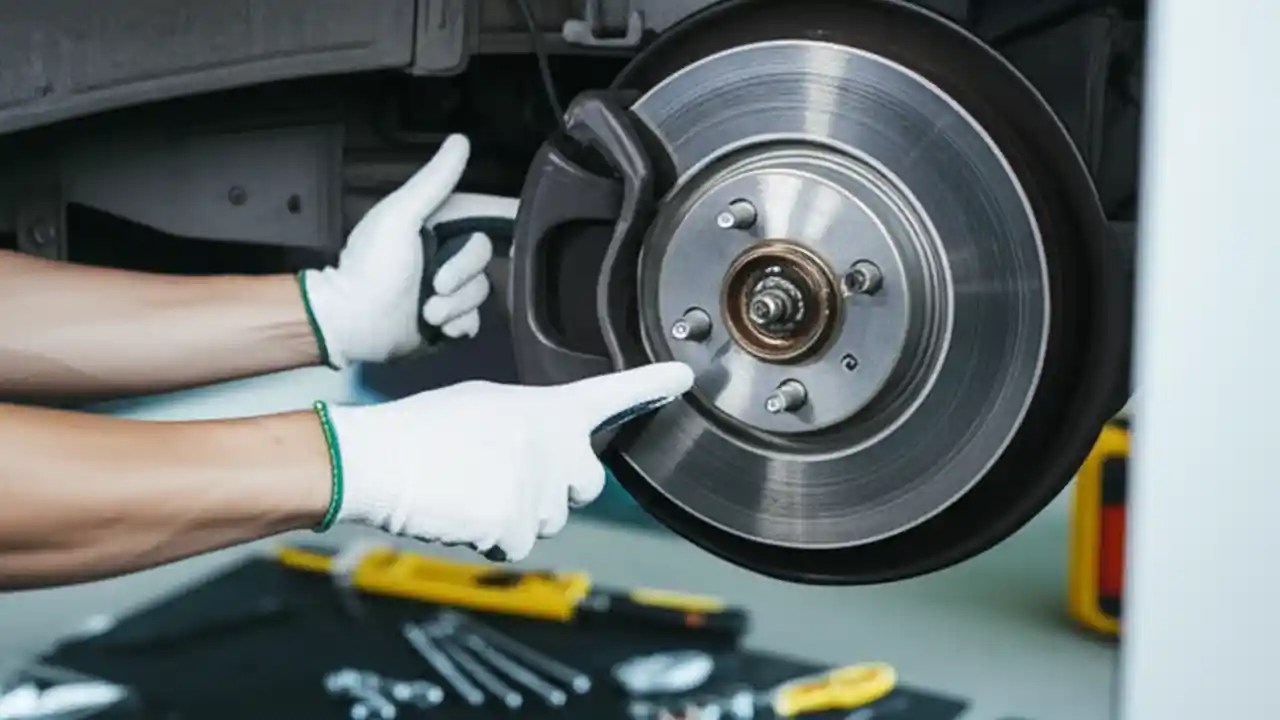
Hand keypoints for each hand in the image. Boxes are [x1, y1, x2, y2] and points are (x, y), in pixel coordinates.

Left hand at [301, 134, 518, 367]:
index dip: (499, 215)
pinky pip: (474, 320)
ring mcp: (448, 289)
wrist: (354, 322)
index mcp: (435, 225)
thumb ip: (433, 181)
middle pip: (483, 255)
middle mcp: (444, 254)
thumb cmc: (371, 265)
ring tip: (428, 311)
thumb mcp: (400, 216)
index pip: (480, 213)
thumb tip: (460, 139)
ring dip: (455, 304)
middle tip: (434, 284)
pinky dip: (459, 325)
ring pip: (480, 290)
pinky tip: (440, 328)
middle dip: (461, 274)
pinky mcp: (449, 319)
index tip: (511, 217)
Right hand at [321, 362, 694, 561]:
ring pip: (549, 520)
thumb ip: (530, 425)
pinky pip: (517, 544)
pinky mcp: (518, 527)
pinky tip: (463, 513)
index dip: (650, 387)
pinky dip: (492, 539)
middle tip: (503, 475)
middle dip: (556, 489)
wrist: (380, 459)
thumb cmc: (424, 430)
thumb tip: (543, 456)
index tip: (684, 380)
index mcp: (546, 410)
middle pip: (585, 484)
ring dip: (518, 515)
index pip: (609, 395)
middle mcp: (554, 448)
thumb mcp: (485, 405)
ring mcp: (539, 489)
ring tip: (471, 488)